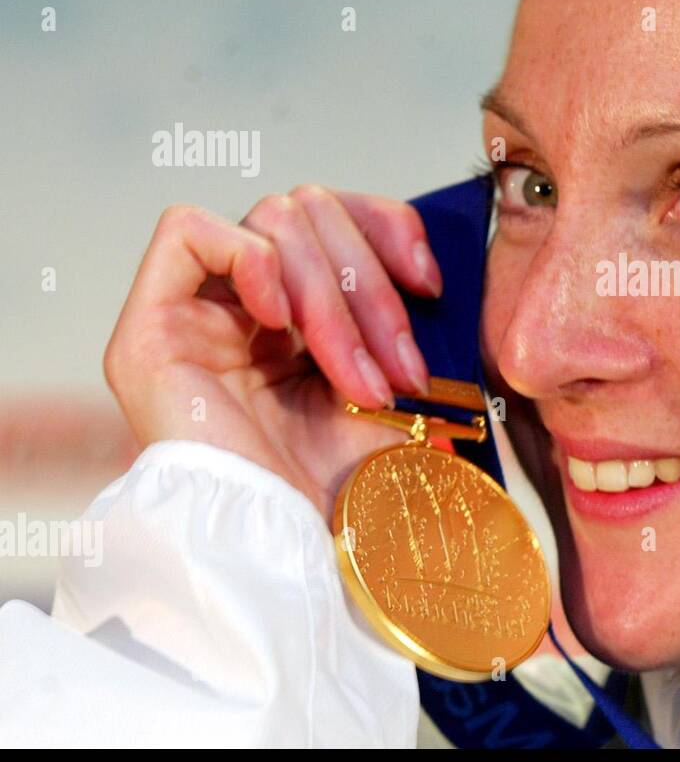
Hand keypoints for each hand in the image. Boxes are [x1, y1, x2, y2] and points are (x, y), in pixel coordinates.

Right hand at [103, 185, 445, 517]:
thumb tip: (448, 285)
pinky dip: (252, 260)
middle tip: (401, 369)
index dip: (387, 227)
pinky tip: (280, 322)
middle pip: (309, 210)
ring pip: (271, 219)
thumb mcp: (391, 395)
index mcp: (300, 310)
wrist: (288, 551)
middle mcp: (246, 301)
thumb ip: (402, 325)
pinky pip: (187, 230)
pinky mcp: (150, 326)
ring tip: (353, 376)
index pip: (336, 210)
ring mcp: (195, 310)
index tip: (429, 285)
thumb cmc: (335, 492)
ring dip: (331, 296)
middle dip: (370, 284)